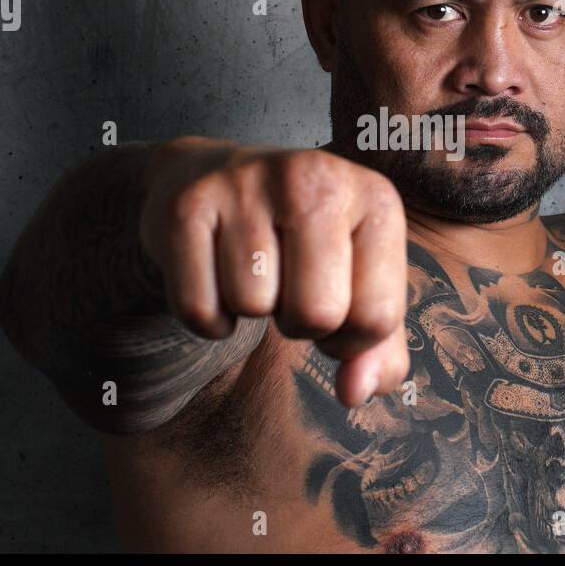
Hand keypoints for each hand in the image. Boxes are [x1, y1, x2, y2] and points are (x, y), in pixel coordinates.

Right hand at [139, 145, 409, 406]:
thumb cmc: (302, 240)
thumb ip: (376, 348)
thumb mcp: (357, 280)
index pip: (377, 316)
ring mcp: (247, 185)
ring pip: (253, 307)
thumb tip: (355, 392)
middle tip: (288, 288)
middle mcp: (315, 179)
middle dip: (300, 324)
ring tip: (254, 268)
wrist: (214, 173)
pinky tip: (215, 275)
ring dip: (251, 309)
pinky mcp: (187, 205)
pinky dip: (207, 316)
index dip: (350, 339)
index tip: (334, 307)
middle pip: (316, 314)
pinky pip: (198, 309)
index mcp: (375, 198)